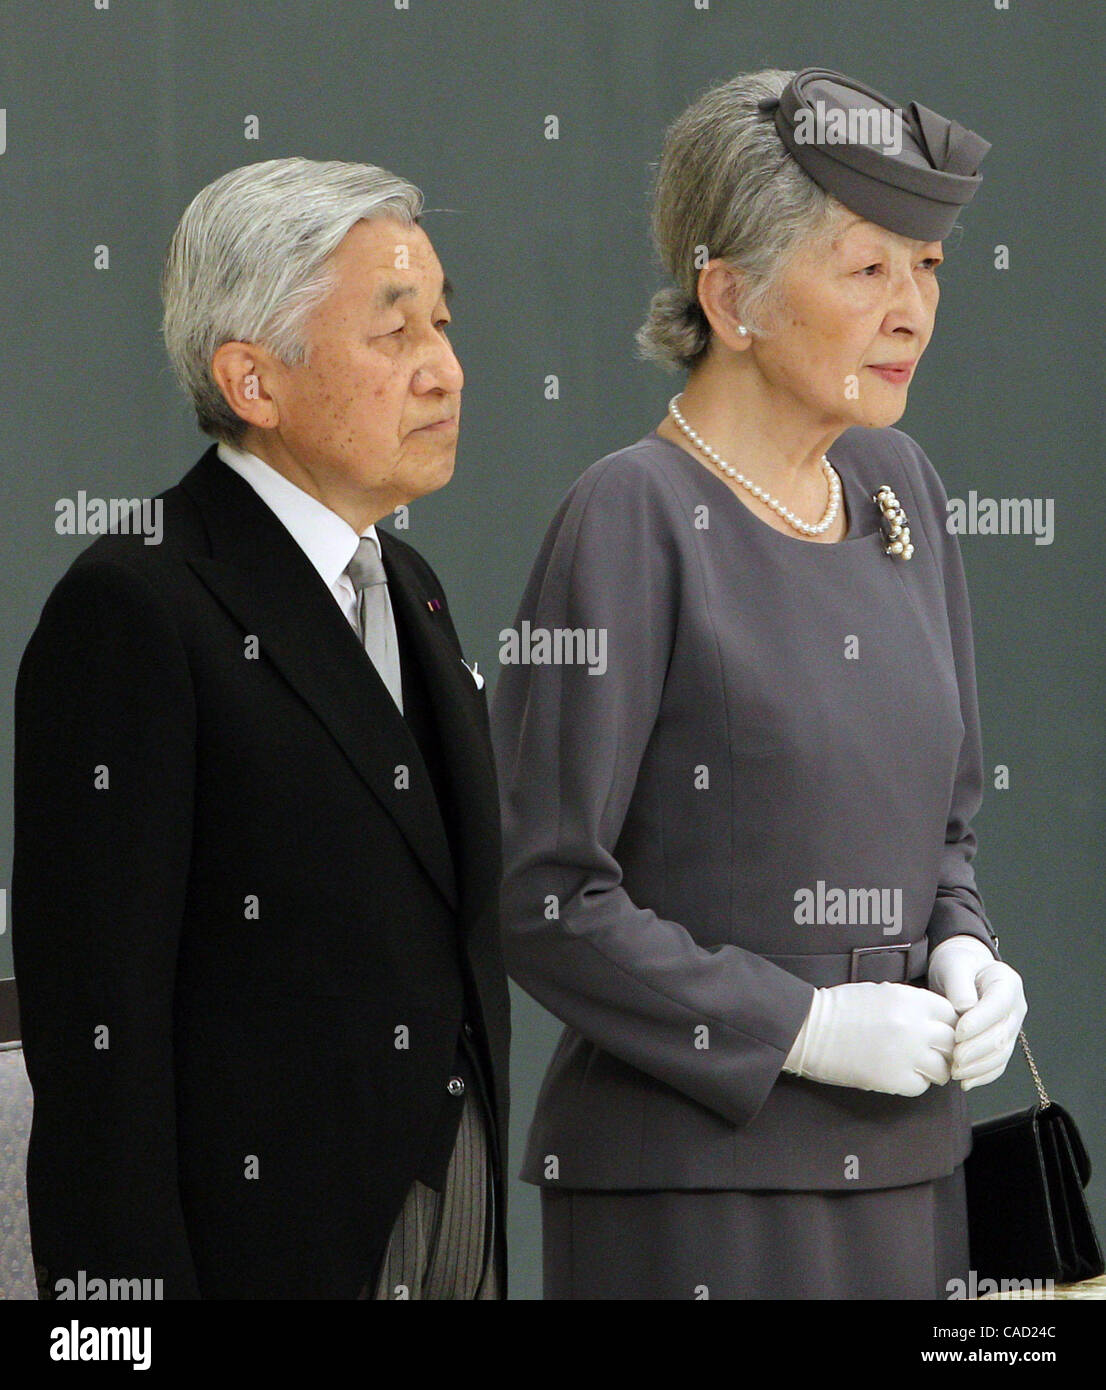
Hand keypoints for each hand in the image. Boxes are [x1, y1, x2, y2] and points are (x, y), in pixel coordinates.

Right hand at [783, 981, 958, 1096]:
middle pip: (952, 1042)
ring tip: (916, 1066)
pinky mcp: (894, 1079)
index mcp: (910, 1000)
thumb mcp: (881, 992)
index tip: (939, 1031)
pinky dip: (914, 1083)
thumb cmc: (839, 1008)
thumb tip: (935, 1020)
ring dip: (933, 1069)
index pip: (951, 1014)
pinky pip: (921, 1086)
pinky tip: (898, 1074)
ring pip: (943, 1069)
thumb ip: (912, 1003)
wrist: (810, 1029)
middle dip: (945, 1049)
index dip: (947, 1024)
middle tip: (933, 1052)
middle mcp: (914, 1026)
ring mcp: (906, 1055)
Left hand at [928, 935, 1026, 1088]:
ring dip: (979, 1067)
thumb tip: (965, 1006)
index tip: (957, 1033)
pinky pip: (998, 1063)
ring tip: (956, 1072)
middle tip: (954, 1059)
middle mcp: (1015, 1006)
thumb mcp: (954, 965)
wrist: (961, 971)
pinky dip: (983, 1075)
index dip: (979, 1022)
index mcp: (1007, 983)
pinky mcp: (1003, 1042)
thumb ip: (959, 984)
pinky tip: (966, 1081)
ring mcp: (1011, 1026)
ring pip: (1001, 1053)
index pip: (998, 1006)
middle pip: (1001, 1034)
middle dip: (977, 1050)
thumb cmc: (957, 965)